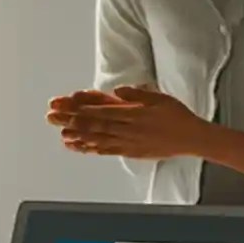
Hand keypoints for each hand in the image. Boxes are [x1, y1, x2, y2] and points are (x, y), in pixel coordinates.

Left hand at [46, 86, 206, 159]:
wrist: (191, 137)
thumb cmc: (176, 115)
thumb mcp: (158, 97)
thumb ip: (136, 94)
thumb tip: (117, 91)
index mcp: (132, 112)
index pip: (100, 108)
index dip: (79, 107)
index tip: (63, 104)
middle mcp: (127, 127)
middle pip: (93, 123)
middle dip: (71, 120)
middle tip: (51, 117)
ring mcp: (127, 141)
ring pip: (97, 138)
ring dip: (77, 135)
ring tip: (59, 134)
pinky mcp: (130, 151)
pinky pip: (107, 150)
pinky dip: (91, 148)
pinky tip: (78, 147)